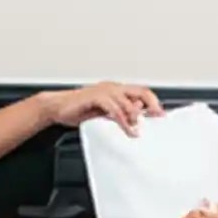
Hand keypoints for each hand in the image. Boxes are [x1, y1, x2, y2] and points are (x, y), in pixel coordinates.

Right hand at [38, 82, 163, 135]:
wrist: (57, 107)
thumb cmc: (78, 109)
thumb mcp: (103, 113)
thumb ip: (119, 114)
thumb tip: (136, 119)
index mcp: (116, 90)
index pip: (140, 92)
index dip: (153, 102)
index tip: (160, 115)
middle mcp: (112, 88)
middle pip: (140, 92)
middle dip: (151, 104)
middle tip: (158, 117)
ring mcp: (104, 91)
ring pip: (127, 101)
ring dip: (135, 116)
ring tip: (138, 129)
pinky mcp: (95, 97)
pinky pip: (114, 108)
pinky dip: (123, 120)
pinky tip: (127, 129)